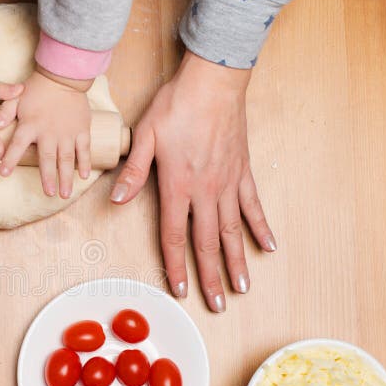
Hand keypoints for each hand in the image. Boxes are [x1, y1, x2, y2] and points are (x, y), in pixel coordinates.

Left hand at [0, 67, 91, 197]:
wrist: (64, 75)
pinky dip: (84, 162)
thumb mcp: (17, 98)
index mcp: (31, 125)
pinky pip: (84, 149)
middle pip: (47, 158)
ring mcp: (67, 132)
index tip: (4, 173)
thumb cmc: (37, 89)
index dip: (10, 159)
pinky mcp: (81, 129)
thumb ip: (5, 112)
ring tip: (64, 194)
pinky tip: (83, 176)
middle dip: (48, 177)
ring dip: (66, 177)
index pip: (18, 144)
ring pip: (66, 158)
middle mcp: (49, 132)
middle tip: (48, 193)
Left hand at [110, 51, 275, 311]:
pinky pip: (254, 205)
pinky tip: (269, 247)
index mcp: (178, 185)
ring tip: (244, 288)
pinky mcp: (243, 171)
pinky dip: (260, 227)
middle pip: (207, 243)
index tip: (180, 290)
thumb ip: (133, 172)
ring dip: (237, 261)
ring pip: (233, 231)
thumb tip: (116, 201)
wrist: (214, 81)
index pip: (175, 236)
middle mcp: (205, 191)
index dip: (176, 266)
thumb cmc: (176, 105)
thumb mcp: (145, 136)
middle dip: (211, 277)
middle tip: (217, 305)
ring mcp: (228, 183)